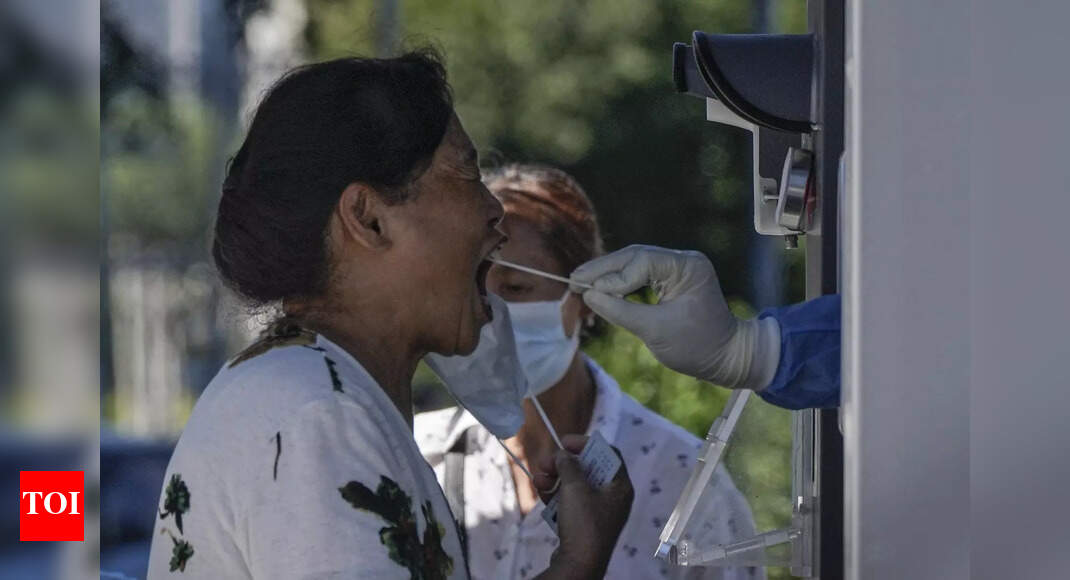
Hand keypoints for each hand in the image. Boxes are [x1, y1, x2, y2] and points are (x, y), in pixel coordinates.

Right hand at [532, 435, 633, 579]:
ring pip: (576, 486)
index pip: (608, 453)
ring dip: (556, 479)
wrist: (579, 564)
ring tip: (539, 480)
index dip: (586, 444)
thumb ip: (569, 465)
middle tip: (545, 463)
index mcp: (620, 486)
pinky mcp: (584, 525)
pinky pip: (571, 503)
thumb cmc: (583, 522)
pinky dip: (557, 496)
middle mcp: (613, 498)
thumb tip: (564, 454)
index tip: (564, 442)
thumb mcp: (575, 487)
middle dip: (563, 464)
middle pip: (588, 470)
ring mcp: (599, 513)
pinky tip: (542, 494)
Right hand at [570, 244, 779, 389]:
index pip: (640, 263)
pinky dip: (620, 282)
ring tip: (581, 283)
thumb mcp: (656, 331)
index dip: (612, 278)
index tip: (587, 292)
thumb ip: (620, 311)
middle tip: (574, 279)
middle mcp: (683, 261)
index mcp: (687, 267)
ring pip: (634, 263)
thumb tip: (590, 295)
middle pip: (634, 257)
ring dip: (608, 275)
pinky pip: (640, 274)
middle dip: (603, 269)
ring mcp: (678, 268)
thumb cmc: (698, 347)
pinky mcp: (672, 279)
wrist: (728, 357)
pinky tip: (601, 289)